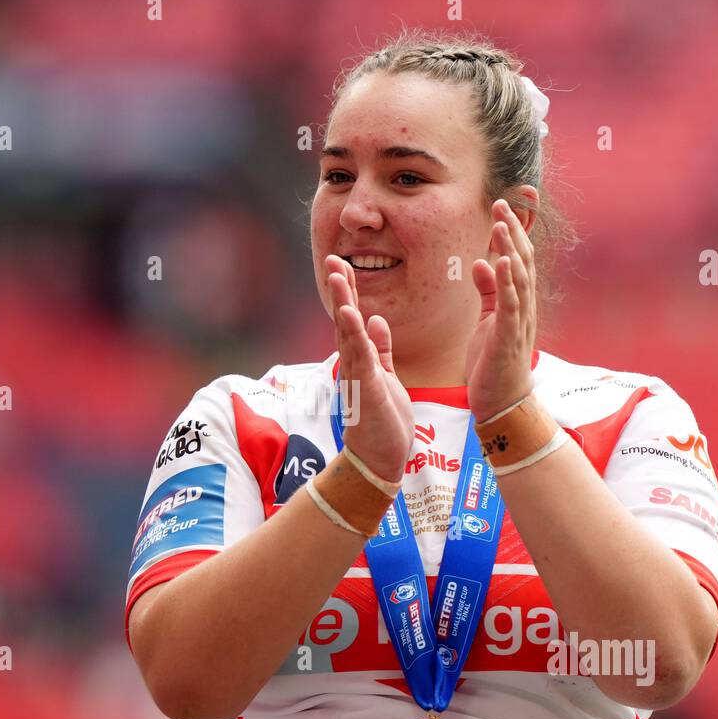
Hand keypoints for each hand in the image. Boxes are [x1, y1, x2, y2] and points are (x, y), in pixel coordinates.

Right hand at [324, 254, 413, 482]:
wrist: (379, 459)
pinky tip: (353, 313)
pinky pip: (361, 355)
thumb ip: (380, 350)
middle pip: (344, 318)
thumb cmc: (382, 422)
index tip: (342, 265)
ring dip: (343, 302)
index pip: (353, 318)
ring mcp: (358, 374)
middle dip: (340, 288)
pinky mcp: (366, 386)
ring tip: (336, 274)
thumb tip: (376, 320)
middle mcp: (354, 363)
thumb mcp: (385, 378)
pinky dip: (356, 334)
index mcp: (361, 360)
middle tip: (332, 258)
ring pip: (348, 332)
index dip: (348, 291)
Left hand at [466, 199, 537, 420]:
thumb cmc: (493, 362)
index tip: (500, 209)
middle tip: (501, 204)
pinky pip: (510, 304)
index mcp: (517, 303)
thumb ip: (487, 291)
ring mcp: (518, 321)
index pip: (517, 261)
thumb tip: (481, 262)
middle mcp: (523, 307)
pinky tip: (503, 262)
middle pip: (522, 261)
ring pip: (519, 278)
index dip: (510, 234)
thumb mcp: (487, 320)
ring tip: (501, 224)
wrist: (502, 401)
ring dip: (510, 249)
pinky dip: (508, 282)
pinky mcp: (508, 336)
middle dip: (511, 232)